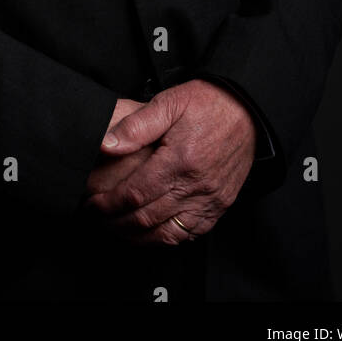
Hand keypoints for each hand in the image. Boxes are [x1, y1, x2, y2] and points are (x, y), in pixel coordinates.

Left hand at [83, 79, 255, 244]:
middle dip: (116, 223)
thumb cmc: (208, 103)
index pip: (135, 194)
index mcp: (179, 161)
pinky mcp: (220, 205)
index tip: (93, 204)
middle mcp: (195, 186)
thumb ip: (135, 126)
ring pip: (167, 234)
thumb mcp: (168, 103)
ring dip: (138, 236)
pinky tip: (152, 231)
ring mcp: (210, 200)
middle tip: (98, 218)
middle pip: (147, 219)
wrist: (248, 110)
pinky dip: (167, 237)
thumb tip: (106, 144)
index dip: (109, 204)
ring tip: (118, 228)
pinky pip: (191, 234)